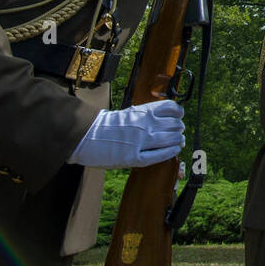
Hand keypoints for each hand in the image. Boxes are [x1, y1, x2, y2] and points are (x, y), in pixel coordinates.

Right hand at [68, 99, 184, 168]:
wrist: (85, 135)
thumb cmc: (107, 125)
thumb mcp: (129, 113)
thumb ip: (146, 114)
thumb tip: (165, 117)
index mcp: (142, 111)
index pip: (171, 108)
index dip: (178, 113)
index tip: (177, 116)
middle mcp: (144, 124)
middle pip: (174, 125)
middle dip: (178, 129)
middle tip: (177, 132)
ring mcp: (140, 141)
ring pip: (171, 140)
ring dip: (178, 141)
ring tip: (177, 142)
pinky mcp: (134, 157)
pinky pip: (159, 155)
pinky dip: (170, 152)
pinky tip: (174, 150)